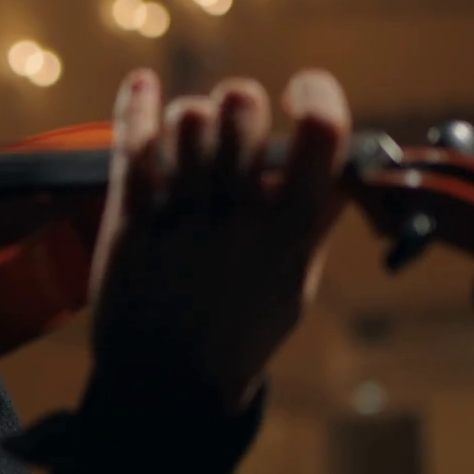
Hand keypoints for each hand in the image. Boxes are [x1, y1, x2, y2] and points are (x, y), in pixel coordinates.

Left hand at [83, 68, 350, 423]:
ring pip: (186, 118)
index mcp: (290, 232)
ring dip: (190, 114)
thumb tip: (343, 173)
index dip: (318, 93)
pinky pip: (132, 145)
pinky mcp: (130, 221)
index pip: (321, 131)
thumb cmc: (237, 336)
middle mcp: (237, 217)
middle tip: (236, 121)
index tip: (305, 91)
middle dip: (241, 101)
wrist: (166, 389)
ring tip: (191, 133)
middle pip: (242, 107)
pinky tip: (142, 84)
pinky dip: (135, 103)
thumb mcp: (293, 288)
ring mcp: (181, 217)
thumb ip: (313, 227)